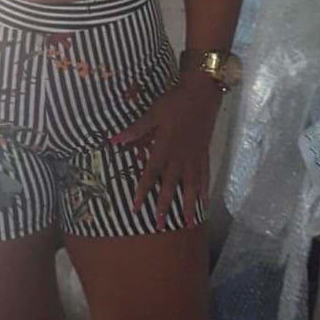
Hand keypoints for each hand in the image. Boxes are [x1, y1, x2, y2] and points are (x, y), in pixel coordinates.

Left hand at [110, 72, 222, 229]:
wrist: (201, 94)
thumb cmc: (173, 103)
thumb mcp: (152, 114)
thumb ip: (136, 131)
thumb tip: (115, 141)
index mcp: (164, 148)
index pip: (150, 175)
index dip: (143, 192)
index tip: (136, 208)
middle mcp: (179, 158)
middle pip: (171, 186)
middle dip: (166, 206)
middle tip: (161, 225)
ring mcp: (194, 157)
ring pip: (190, 186)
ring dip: (189, 205)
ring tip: (190, 223)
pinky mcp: (204, 153)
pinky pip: (204, 176)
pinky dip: (204, 190)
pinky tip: (205, 203)